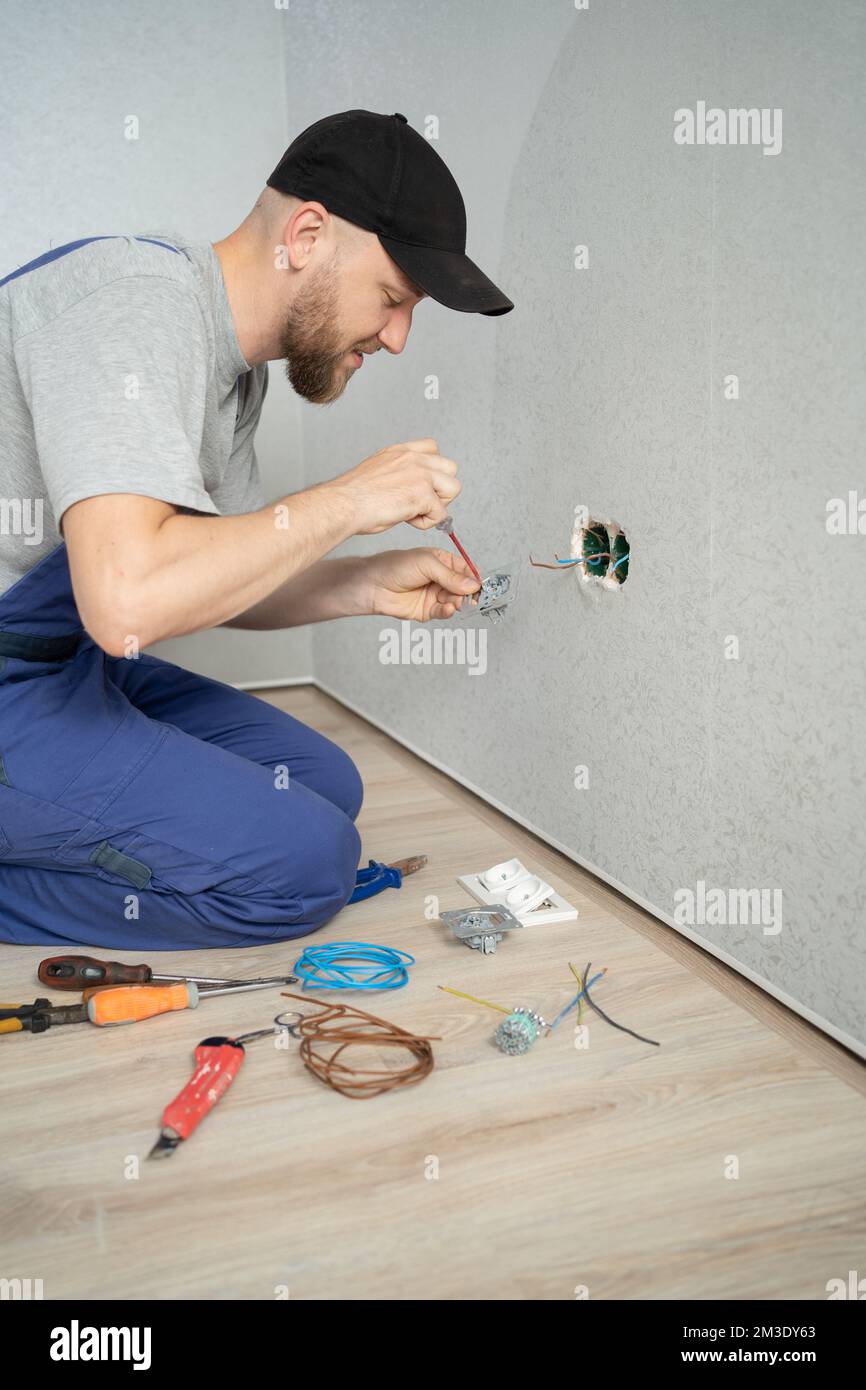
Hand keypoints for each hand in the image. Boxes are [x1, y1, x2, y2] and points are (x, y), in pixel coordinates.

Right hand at [324, 438, 460, 534]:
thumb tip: (410, 489)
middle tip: (419, 502)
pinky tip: (408, 520)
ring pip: (453, 488)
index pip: (433, 448)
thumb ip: (399, 474)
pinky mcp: (422, 494)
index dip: (432, 471)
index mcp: (400, 451)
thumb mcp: (378, 472)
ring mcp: (420, 474)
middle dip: (440, 489)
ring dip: (438, 504)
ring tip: (416, 512)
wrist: (343, 505)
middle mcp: (413, 458)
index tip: (419, 486)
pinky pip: (441, 514)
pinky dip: (426, 523)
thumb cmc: (352, 496)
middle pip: (450, 468)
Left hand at [364, 547, 481, 621]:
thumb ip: (451, 576)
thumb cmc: (394, 567)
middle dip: (467, 593)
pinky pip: (443, 613)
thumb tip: (472, 584)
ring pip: (455, 601)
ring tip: (454, 602)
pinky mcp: (427, 610)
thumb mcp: (427, 564)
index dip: (474, 578)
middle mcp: (440, 578)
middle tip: (469, 597)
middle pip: (463, 588)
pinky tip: (448, 609)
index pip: (465, 570)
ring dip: (457, 603)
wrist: (373, 585)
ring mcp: (434, 595)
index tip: (480, 585)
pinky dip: (447, 612)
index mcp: (442, 561)